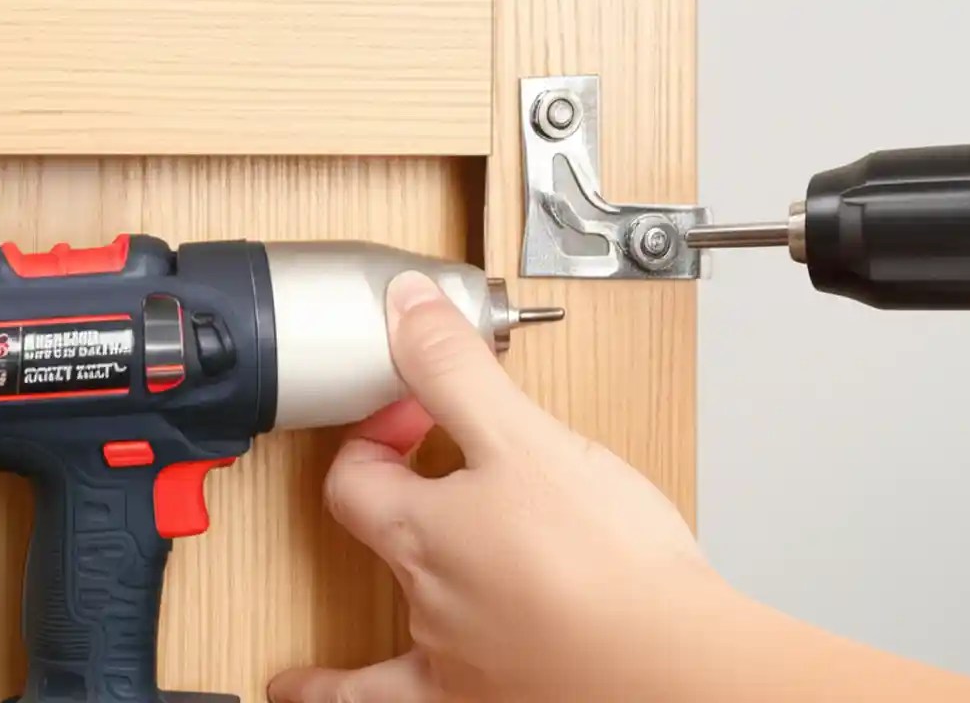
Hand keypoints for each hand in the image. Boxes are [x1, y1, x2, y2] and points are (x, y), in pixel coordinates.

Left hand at [268, 271, 722, 702]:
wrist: (671, 668)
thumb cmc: (609, 568)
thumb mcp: (525, 438)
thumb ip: (458, 369)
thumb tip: (404, 306)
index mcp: (421, 532)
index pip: (356, 471)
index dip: (376, 428)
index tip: (418, 408)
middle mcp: (425, 599)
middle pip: (379, 530)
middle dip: (398, 483)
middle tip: (427, 455)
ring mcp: (451, 658)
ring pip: (400, 609)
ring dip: (400, 572)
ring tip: (395, 556)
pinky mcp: (487, 697)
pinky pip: (393, 701)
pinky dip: (336, 695)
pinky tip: (299, 693)